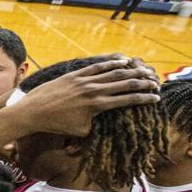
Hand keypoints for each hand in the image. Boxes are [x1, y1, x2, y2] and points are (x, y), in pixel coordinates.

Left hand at [4, 56, 159, 137]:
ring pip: (113, 72)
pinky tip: (124, 60)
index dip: (144, 98)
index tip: (156, 97)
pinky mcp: (76, 74)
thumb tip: (111, 125)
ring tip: (145, 69)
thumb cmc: (58, 125)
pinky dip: (112, 62)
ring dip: (131, 70)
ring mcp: (85, 80)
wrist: (35, 111)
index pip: (127, 100)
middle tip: (156, 81)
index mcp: (97, 106)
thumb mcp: (81, 131)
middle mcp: (93, 90)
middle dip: (143, 82)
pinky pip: (98, 65)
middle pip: (124, 83)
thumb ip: (97, 126)